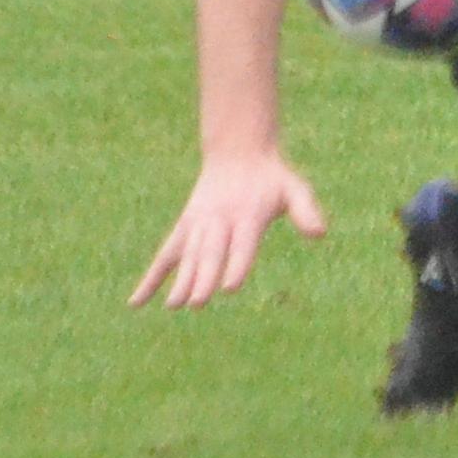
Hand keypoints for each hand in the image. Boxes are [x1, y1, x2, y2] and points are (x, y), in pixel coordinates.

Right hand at [132, 153, 326, 310]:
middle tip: (198, 303)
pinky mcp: (183, 227)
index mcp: (248, 215)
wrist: (238, 152)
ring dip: (179, 280)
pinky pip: (165, 255)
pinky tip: (136, 302)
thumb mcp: (294, 188)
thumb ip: (305, 210)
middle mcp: (220, 220)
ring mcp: (198, 224)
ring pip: (187, 255)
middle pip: (211, 253)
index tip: (230, 288)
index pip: (242, 244)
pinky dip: (151, 278)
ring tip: (175, 306)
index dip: (237, 265)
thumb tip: (321, 234)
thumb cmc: (272, 178)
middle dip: (204, 277)